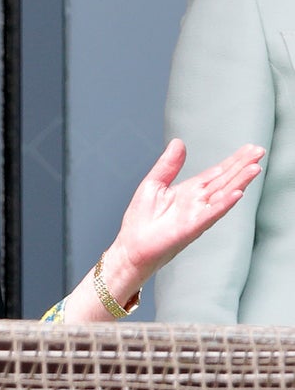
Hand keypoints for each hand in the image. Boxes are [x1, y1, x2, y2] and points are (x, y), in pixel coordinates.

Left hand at [63, 140, 263, 321]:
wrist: (131, 246)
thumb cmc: (140, 220)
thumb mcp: (153, 184)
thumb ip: (168, 165)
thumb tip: (178, 142)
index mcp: (189, 191)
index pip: (216, 173)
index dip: (233, 161)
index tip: (250, 149)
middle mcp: (197, 202)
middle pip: (224, 181)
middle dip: (242, 167)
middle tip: (259, 152)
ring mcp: (196, 215)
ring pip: (222, 195)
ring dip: (239, 182)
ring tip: (254, 168)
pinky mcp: (190, 228)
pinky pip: (210, 214)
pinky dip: (224, 204)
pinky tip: (237, 194)